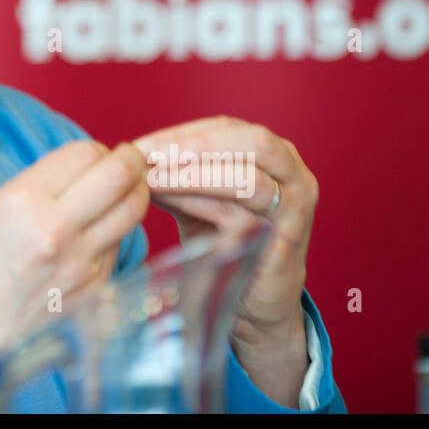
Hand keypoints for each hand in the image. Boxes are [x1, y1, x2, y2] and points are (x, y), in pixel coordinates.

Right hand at [0, 139, 148, 376]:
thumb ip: (44, 185)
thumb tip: (91, 167)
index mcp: (22, 201)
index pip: (84, 152)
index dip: (97, 149)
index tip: (98, 153)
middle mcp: (55, 229)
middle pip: (121, 175)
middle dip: (132, 161)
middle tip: (130, 161)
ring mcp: (80, 264)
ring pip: (132, 210)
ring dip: (133, 194)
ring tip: (123, 193)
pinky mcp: (95, 291)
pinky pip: (119, 246)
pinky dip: (116, 233)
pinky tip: (98, 236)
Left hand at [130, 116, 317, 406]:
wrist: (254, 301)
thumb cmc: (226, 242)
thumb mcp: (199, 200)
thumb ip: (176, 176)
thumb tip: (132, 157)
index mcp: (274, 154)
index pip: (226, 128)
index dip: (182, 133)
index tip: (140, 145)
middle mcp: (293, 174)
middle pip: (251, 142)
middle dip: (196, 145)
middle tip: (151, 156)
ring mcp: (296, 208)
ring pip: (248, 179)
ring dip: (194, 175)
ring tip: (153, 179)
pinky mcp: (286, 241)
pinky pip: (244, 215)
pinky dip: (203, 203)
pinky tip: (171, 202)